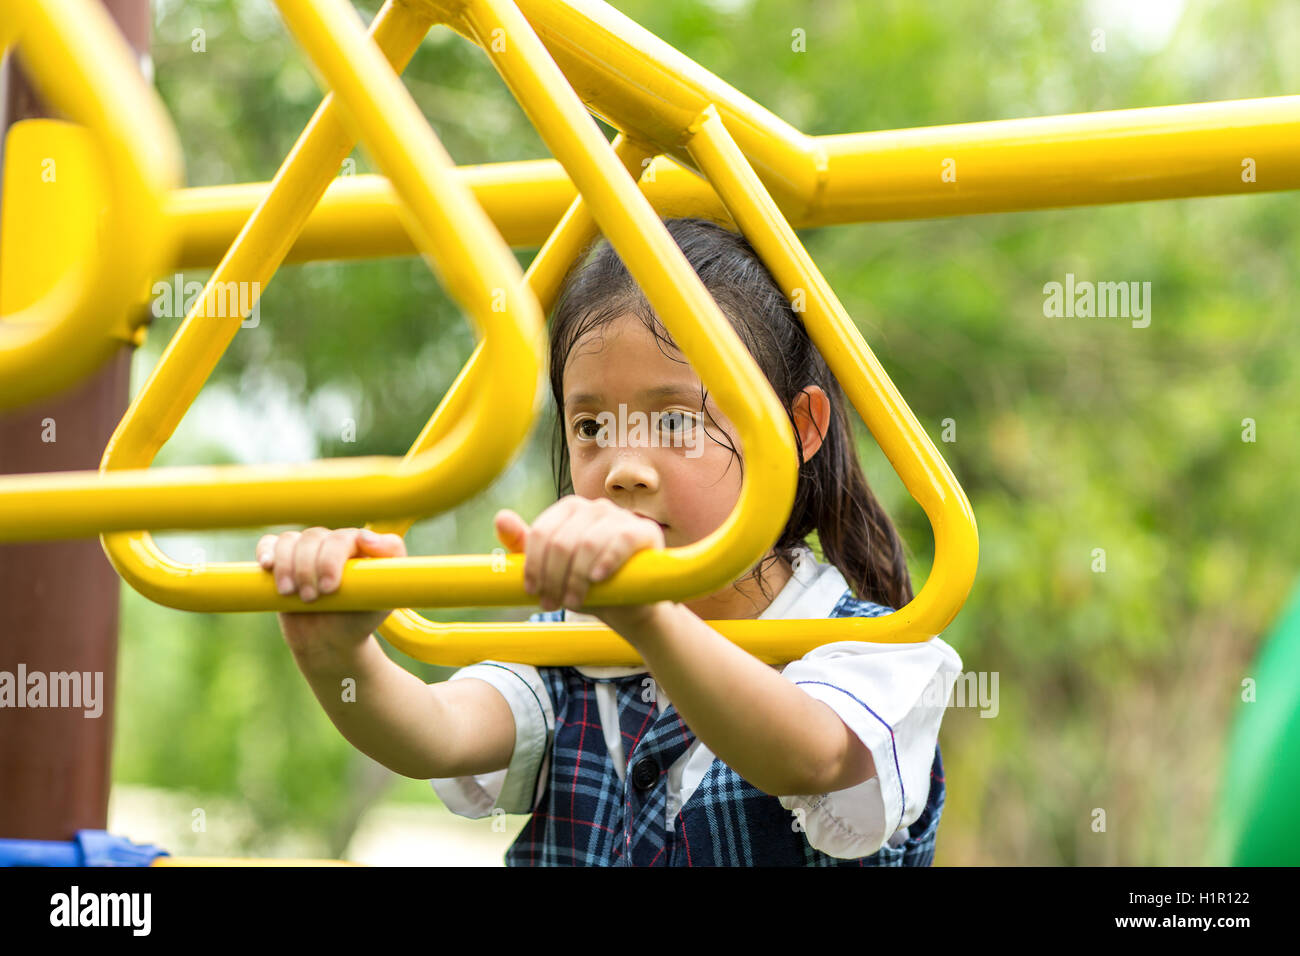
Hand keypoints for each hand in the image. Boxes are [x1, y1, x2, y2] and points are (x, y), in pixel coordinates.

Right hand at [257, 527, 406, 657]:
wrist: (331, 642)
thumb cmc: (361, 618)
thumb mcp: (384, 596)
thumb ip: (390, 563)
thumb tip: (367, 537)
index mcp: (358, 545)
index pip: (343, 537)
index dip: (333, 559)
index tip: (331, 588)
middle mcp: (332, 542)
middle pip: (314, 537)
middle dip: (309, 569)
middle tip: (313, 598)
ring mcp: (306, 550)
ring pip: (291, 541)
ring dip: (287, 566)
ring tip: (292, 593)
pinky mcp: (283, 560)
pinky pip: (270, 544)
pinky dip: (266, 551)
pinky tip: (266, 566)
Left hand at [495, 496, 665, 626]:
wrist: (628, 607)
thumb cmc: (588, 585)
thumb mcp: (552, 568)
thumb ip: (525, 545)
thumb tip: (500, 518)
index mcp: (569, 509)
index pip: (542, 533)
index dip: (534, 566)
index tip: (533, 591)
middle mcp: (594, 507)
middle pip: (562, 541)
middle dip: (553, 578)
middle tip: (553, 604)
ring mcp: (621, 516)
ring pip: (588, 543)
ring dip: (576, 578)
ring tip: (575, 601)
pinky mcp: (644, 531)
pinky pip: (621, 540)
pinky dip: (605, 561)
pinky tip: (597, 579)